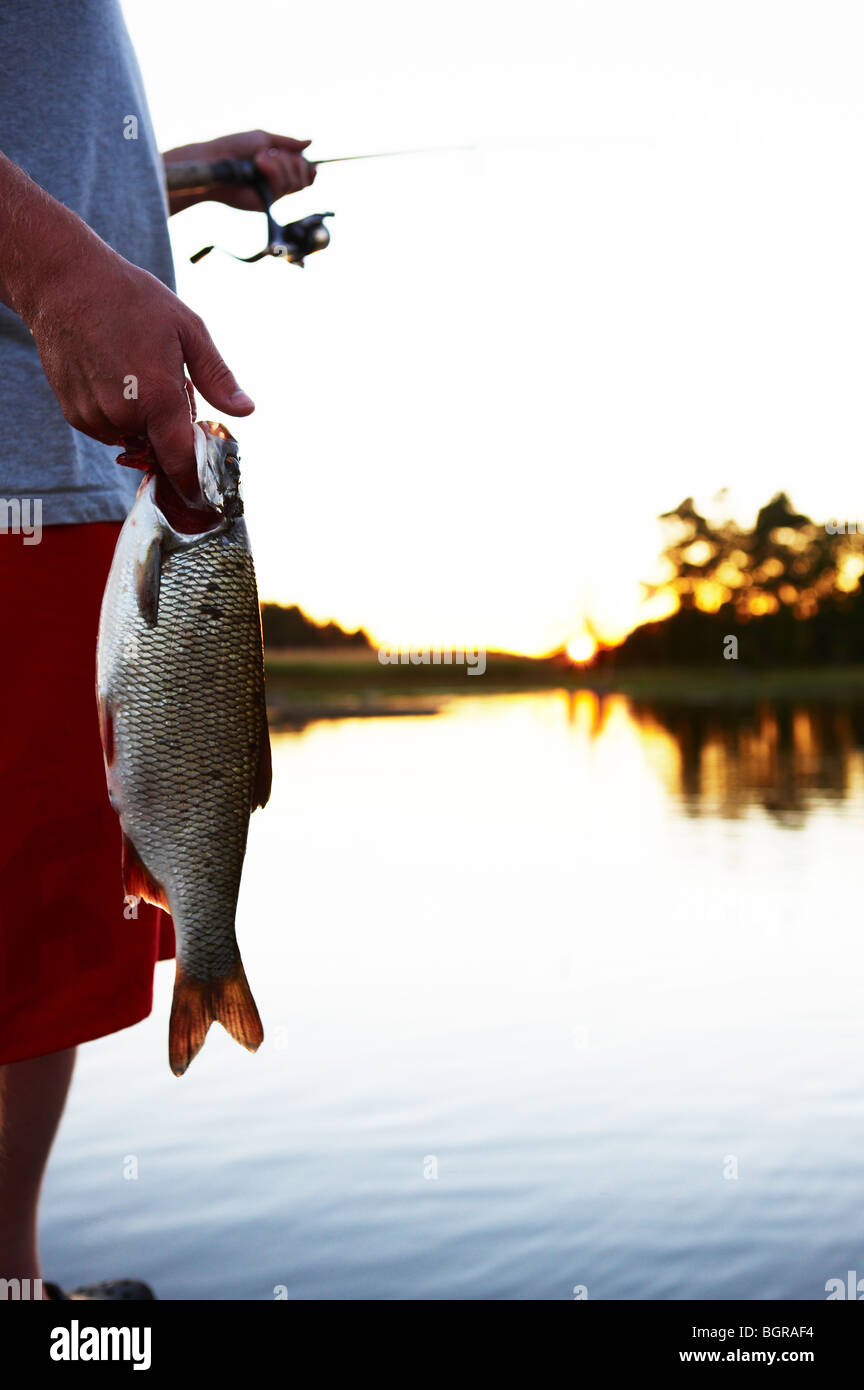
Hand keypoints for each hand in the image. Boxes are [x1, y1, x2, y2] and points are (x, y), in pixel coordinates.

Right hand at [23, 231, 253, 500]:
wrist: (65, 283)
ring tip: (136, 372)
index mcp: (158, 397)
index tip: (204, 495)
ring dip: (141, 420)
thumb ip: (217, 377)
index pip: (180, 461)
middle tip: (167, 382)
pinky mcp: (74, 414)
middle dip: (169, 428)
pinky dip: (115, 414)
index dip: (194, 481)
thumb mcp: (188, 328)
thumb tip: (245, 410)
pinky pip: (106, 429)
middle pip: (158, 446)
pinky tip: (112, 376)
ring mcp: (94, 416)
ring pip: (131, 438)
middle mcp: (123, 415)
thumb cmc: (132, 300)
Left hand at [164, 131, 315, 213]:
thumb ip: (288, 143)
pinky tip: (259, 163)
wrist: (216, 161)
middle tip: (273, 154)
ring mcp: (271, 195)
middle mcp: (276, 184)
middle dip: (292, 162)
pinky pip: (282, 188)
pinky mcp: (265, 203)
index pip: (303, 176)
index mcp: (278, 169)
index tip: (312, 164)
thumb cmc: (234, 147)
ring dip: (279, 164)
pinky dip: (273, 170)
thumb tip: (310, 142)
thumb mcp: (264, 139)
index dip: (309, 170)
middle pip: (302, 179)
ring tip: (259, 158)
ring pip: (294, 183)